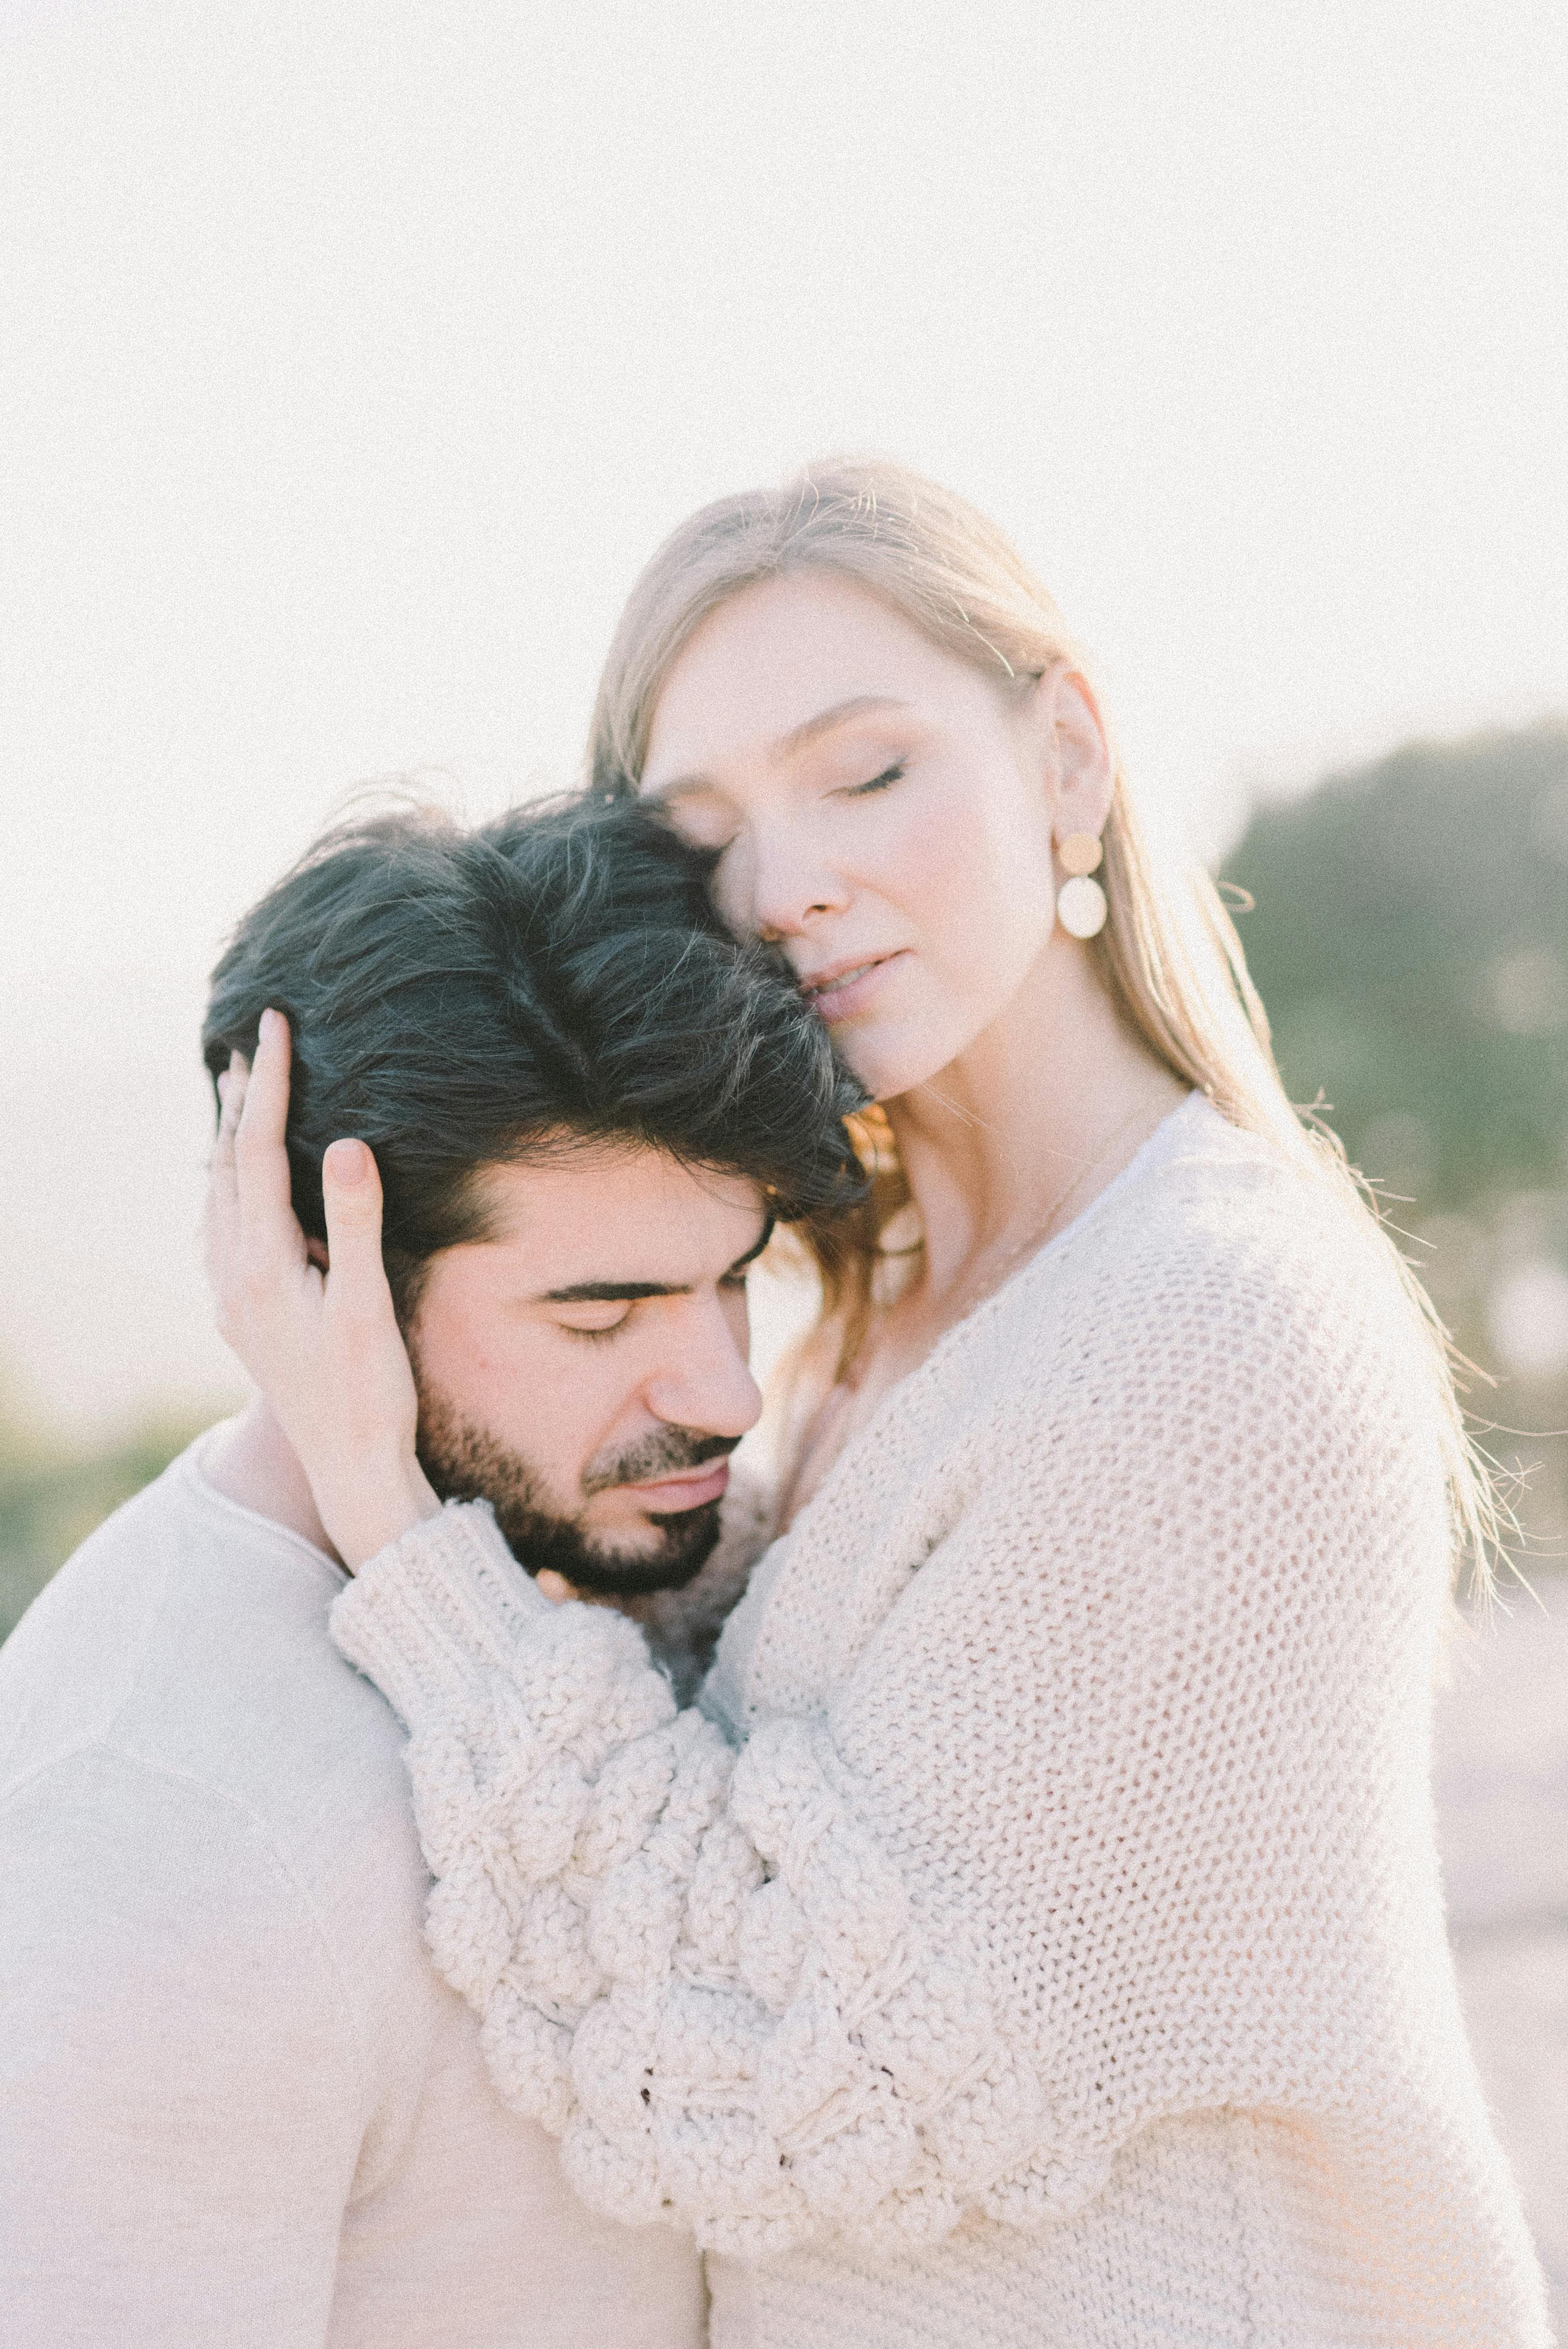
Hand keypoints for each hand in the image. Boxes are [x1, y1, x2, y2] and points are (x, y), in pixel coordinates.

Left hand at [204, 1007, 440, 1567]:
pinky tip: (243, 1187)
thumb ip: (357, 1223)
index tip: (278, 1026)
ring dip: (231, 1141)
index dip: (271, 1085)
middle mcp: (235, 1277)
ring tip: (240, 1095)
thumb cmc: (370, 1393)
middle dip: (241, 1101)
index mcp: (263, 1265)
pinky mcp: (245, 1317)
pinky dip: (232, 1186)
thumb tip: (349, 1144)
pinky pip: (225, 1230)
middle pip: (228, 1166)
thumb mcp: (369, 1306)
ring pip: (220, 1198)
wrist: (347, 1469)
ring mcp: (234, 1299)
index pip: (261, 1151)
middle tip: (253, 1042)